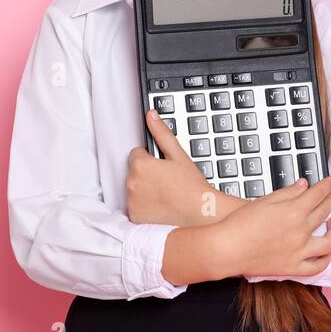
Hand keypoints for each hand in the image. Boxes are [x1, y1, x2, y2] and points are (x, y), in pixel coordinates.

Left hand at [125, 109, 238, 226]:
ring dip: (143, 188)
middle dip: (146, 173)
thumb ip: (161, 133)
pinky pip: (134, 206)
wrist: (198, 212)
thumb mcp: (178, 155)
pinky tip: (159, 204)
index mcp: (140, 165)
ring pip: (133, 188)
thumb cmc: (191, 186)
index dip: (151, 158)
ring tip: (164, 192)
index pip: (136, 154)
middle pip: (134, 171)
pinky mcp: (134, 215)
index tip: (163, 166)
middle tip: (166, 180)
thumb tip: (151, 116)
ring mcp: (132, 201)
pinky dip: (143, 205)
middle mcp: (132, 183)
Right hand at [213, 175, 330, 278]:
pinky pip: (317, 266)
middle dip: (330, 201)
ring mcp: (299, 251)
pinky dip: (326, 259)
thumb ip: (288, 192)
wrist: (227, 248)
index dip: (327, 185)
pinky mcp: (293, 268)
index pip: (318, 194)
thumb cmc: (241, 223)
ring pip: (328, 242)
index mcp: (294, 211)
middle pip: (324, 213)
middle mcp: (301, 231)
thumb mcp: (265, 200)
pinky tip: (328, 252)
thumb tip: (304, 185)